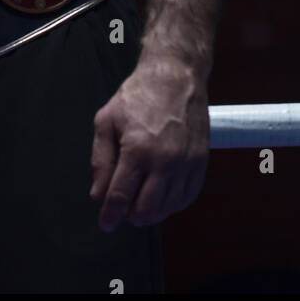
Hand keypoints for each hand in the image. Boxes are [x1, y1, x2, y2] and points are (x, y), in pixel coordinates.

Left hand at [89, 56, 209, 230]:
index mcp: (137, 149)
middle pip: (146, 208)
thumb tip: (98, 194)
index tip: (106, 224)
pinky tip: (162, 199)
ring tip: (140, 207)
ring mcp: (186, 163)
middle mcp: (164, 160)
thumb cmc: (138, 95)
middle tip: (122, 212)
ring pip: (168, 207)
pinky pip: (187, 197)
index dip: (111, 215)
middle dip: (130, 216)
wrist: (175, 76)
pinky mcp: (201, 161)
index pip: (121, 196)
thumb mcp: (106, 119)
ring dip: (152, 213)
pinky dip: (173, 205)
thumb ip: (101, 159)